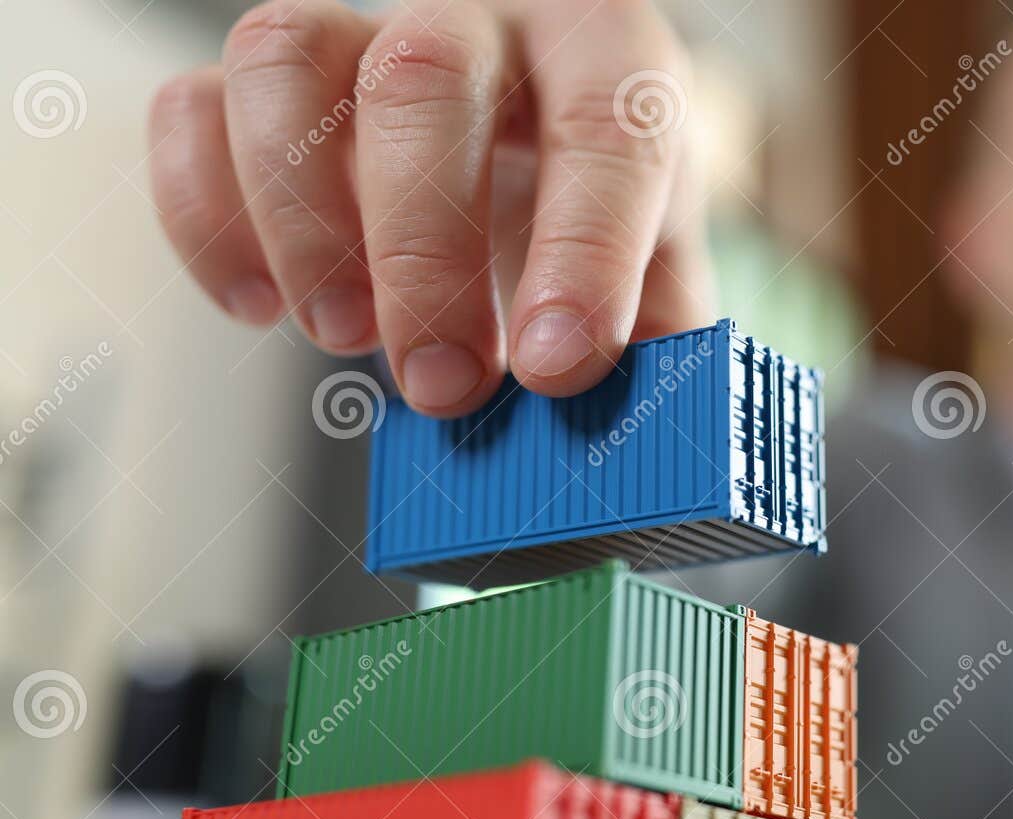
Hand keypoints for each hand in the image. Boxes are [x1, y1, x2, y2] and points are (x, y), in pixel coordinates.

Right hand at [149, 0, 709, 416]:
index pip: (605, 122)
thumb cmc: (596, 219)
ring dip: (302, 217)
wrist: (533, 166)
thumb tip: (629, 427)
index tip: (558, 366)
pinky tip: (258, 303)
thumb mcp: (658, 277)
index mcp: (604, 55)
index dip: (584, 249)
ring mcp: (360, 35)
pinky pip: (195, 107)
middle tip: (443, 386)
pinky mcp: (268, 86)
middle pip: (425, 78)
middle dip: (426, 250)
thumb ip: (658, 344)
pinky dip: (207, 215)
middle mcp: (480, 26)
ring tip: (343, 337)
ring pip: (286, 57)